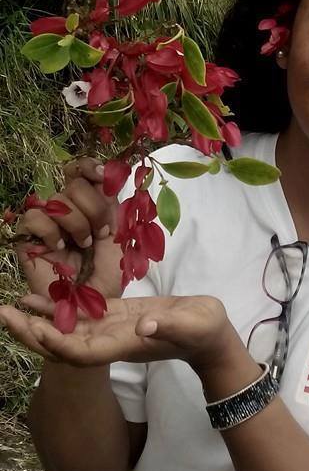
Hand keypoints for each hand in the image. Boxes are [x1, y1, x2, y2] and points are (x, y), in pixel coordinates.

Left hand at [0, 294, 235, 368]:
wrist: (209, 334)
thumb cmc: (204, 330)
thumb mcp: (193, 325)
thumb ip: (169, 327)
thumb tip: (144, 327)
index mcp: (125, 346)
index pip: (82, 352)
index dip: (58, 343)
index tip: (36, 329)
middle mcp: (110, 342)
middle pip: (63, 345)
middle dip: (33, 334)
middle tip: (4, 315)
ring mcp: (110, 330)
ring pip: (66, 330)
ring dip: (38, 321)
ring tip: (11, 306)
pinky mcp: (114, 316)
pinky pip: (79, 315)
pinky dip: (58, 307)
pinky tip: (38, 296)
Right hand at [16, 158, 121, 304]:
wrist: (93, 304)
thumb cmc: (108, 274)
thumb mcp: (119, 233)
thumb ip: (112, 202)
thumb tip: (110, 172)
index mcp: (88, 203)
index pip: (81, 170)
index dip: (90, 167)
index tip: (103, 176)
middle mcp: (66, 209)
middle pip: (74, 183)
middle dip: (93, 208)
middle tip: (100, 234)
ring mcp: (46, 222)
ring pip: (56, 199)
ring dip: (76, 223)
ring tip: (82, 246)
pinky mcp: (27, 238)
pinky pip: (34, 217)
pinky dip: (51, 231)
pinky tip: (59, 248)